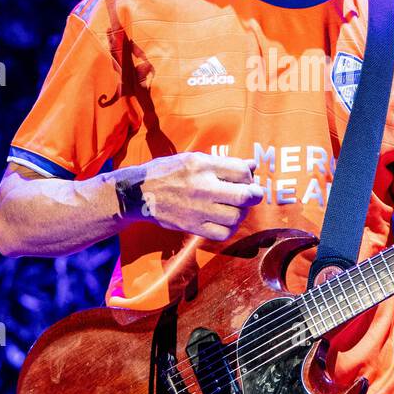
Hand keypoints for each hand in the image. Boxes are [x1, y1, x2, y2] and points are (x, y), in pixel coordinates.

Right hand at [121, 152, 264, 240]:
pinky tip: (226, 221)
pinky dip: (230, 228)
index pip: (241, 172)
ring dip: (242, 212)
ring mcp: (197, 209)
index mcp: (202, 166)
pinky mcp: (191, 227)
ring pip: (235, 217)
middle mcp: (201, 187)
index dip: (249, 176)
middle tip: (252, 194)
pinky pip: (222, 233)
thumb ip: (224, 163)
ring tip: (236, 207)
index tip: (247, 179)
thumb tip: (252, 165)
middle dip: (254, 195)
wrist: (139, 193)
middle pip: (243, 196)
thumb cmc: (169, 172)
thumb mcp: (195, 159)